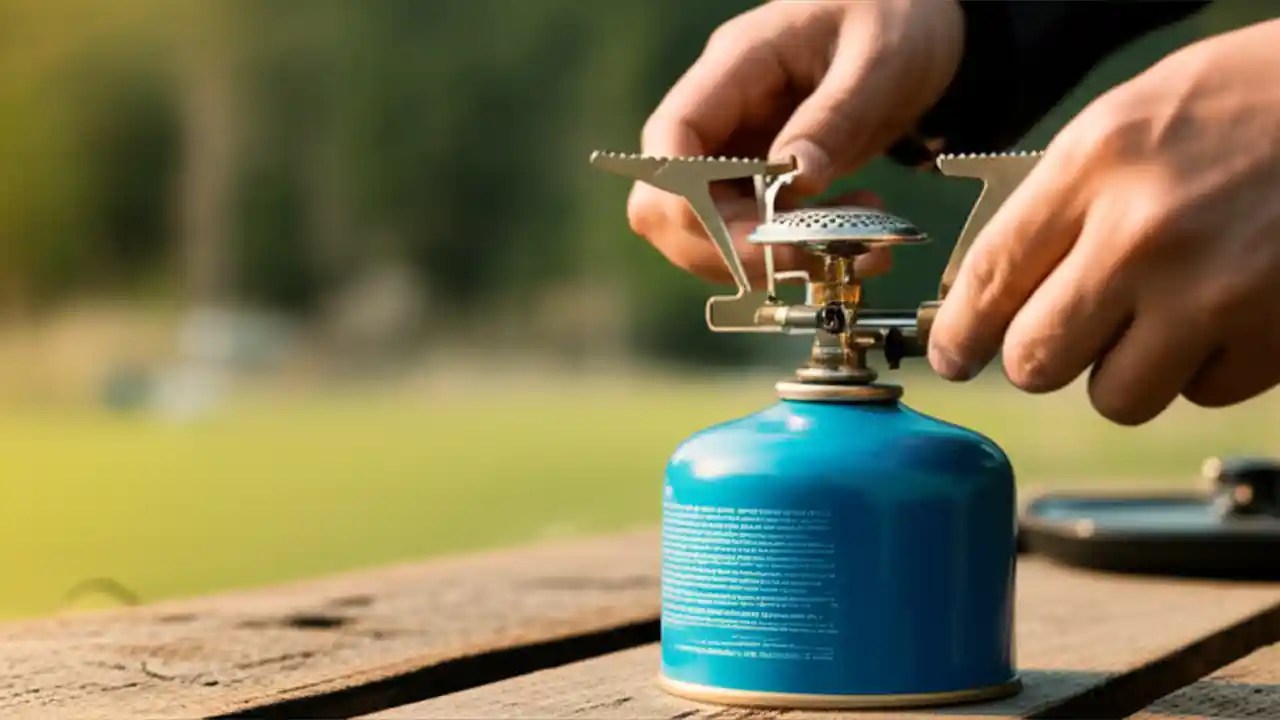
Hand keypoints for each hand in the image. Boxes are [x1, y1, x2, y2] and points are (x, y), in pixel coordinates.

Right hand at [629, 0, 963, 284]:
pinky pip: (747, 236)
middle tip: (803, 254)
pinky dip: (789, 256)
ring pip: (702, 232)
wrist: (915, 28)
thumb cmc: (894, 21)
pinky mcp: (757, 183)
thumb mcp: (878, 60)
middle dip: (727, 244)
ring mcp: (734, 151)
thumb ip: (834, 117)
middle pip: (669, 200)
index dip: (685, 196)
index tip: (743, 236)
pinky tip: (846, 243)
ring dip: (763, 258)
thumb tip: (796, 179)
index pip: (672, 136)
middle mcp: (720, 112)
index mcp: (736, 64)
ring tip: (843, 246)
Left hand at [929, 19, 1279, 423]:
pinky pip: (1200, 393)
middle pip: (1036, 361)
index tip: (952, 355)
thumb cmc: (1246, 102)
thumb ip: (1059, 201)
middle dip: (1040, 355)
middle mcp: (1143, 235)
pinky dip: (1203, 367)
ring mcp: (1212, 294)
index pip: (989, 278)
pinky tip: (1224, 310)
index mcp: (1096, 164)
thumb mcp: (1129, 120)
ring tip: (1159, 313)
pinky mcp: (1273, 337)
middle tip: (1063, 334)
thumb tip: (992, 286)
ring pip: (1115, 396)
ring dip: (1125, 369)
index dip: (957, 334)